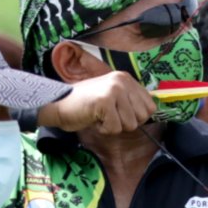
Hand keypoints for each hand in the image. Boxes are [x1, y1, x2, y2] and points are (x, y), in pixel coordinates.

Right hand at [37, 72, 156, 133]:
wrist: (57, 104)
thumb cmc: (85, 104)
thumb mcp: (113, 96)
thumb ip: (130, 101)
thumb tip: (151, 112)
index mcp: (126, 78)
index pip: (150, 106)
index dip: (136, 116)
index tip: (118, 113)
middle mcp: (122, 81)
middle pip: (143, 117)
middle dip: (125, 122)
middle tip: (107, 115)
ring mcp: (114, 90)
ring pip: (130, 124)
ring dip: (114, 126)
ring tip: (99, 115)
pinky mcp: (104, 102)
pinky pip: (115, 128)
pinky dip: (103, 129)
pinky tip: (93, 118)